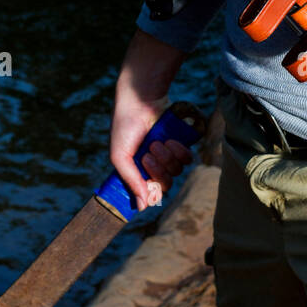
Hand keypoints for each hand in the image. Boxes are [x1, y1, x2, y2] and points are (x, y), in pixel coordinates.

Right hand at [109, 91, 193, 212]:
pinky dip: (179, 151)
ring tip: (156, 142)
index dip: (151, 190)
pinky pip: (187, 159)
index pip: (150, 192)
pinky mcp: (180, 144)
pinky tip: (169, 140)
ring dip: (166, 157)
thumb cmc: (125, 126)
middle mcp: (154, 164)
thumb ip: (130, 180)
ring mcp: (168, 154)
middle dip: (158, 170)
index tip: (148, 183)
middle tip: (148, 154)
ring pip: (177, 171)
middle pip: (165, 184)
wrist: (140, 100)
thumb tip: (142, 206)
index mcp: (138, 170)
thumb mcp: (120, 155)